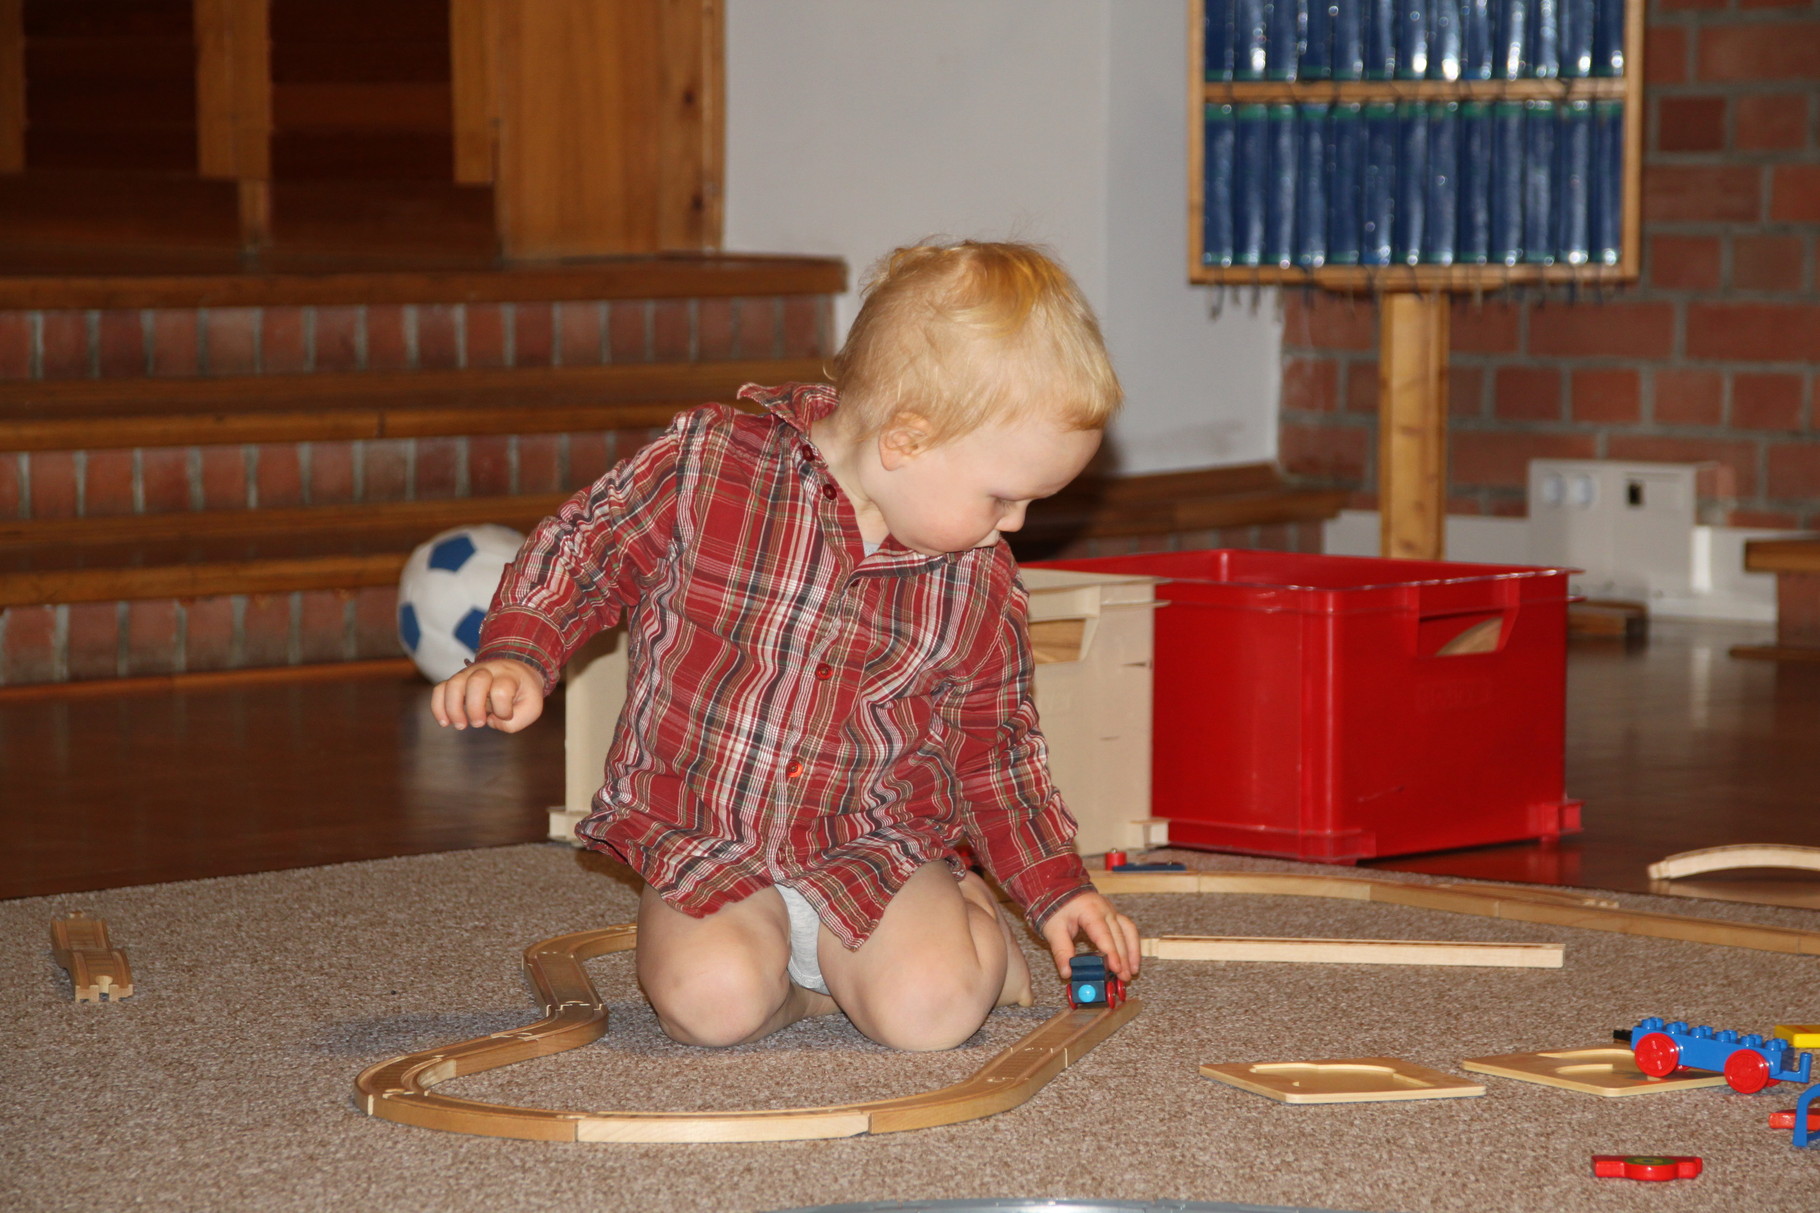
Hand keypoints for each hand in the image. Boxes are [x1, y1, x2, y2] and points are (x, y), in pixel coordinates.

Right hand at [430, 659, 545, 732]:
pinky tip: (444, 722)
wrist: (516, 671)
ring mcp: (469, 673)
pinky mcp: (457, 681)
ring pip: (454, 684)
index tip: (506, 715)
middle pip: (476, 681)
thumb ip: (517, 720)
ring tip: (460, 725)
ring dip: (453, 708)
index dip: (502, 709)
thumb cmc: (523, 692)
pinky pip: (440, 689)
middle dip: (474, 707)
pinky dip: (438, 706)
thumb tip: (491, 721)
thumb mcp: (532, 707)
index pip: (502, 690)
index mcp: (509, 675)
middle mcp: (488, 670)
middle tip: (479, 724)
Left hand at [1040, 891, 1139, 982]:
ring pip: (1128, 931)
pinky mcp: (1113, 915)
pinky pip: (1127, 929)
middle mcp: (1105, 909)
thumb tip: (1067, 973)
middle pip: (1118, 936)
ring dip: (1132, 952)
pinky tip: (1132, 959)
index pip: (1103, 934)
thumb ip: (1061, 952)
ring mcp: (1111, 911)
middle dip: (1123, 958)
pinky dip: (1131, 945)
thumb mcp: (1054, 930)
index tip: (1116, 969)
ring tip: (1132, 971)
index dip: (1111, 953)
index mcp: (1090, 911)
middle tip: (1124, 978)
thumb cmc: (1056, 907)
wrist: (1059, 888)